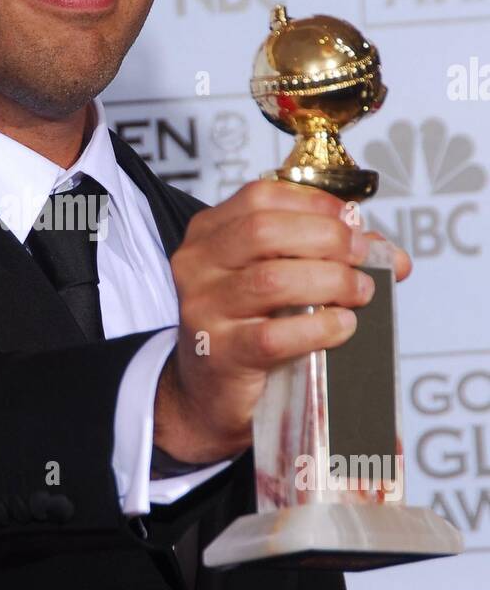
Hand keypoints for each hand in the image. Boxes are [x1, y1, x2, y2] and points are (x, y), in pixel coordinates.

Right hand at [153, 179, 411, 464]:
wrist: (210, 392)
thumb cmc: (248, 327)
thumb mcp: (277, 280)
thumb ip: (328, 257)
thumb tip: (392, 257)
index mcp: (209, 234)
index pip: (260, 197)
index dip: (314, 203)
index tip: (350, 221)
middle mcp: (197, 265)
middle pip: (263, 230)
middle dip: (326, 239)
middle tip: (361, 258)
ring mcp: (204, 309)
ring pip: (272, 280)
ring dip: (331, 282)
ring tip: (360, 293)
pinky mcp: (220, 353)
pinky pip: (276, 335)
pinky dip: (320, 327)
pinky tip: (342, 327)